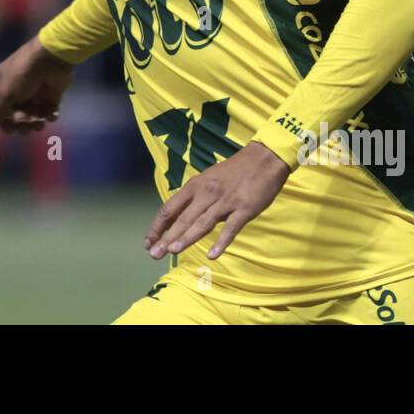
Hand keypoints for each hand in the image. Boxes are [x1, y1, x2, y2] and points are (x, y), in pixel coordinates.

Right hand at [0, 35, 72, 134]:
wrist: (50, 59)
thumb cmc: (22, 74)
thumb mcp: (5, 92)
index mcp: (4, 85)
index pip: (1, 108)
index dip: (5, 122)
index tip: (10, 131)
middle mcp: (19, 89)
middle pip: (18, 114)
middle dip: (21, 123)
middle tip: (26, 125)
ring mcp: (37, 91)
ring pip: (34, 114)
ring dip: (35, 122)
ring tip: (39, 124)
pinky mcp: (52, 93)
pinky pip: (49, 110)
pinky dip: (50, 115)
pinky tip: (51, 116)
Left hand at [145, 140, 289, 259]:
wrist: (264, 159)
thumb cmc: (234, 171)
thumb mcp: (208, 179)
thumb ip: (195, 199)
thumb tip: (180, 219)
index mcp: (195, 186)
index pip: (170, 208)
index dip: (158, 226)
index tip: (148, 242)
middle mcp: (207, 193)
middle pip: (183, 218)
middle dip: (167, 237)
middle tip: (154, 254)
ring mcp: (225, 202)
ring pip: (202, 223)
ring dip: (186, 238)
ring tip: (173, 251)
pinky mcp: (244, 209)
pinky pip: (230, 228)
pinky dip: (221, 242)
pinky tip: (212, 255)